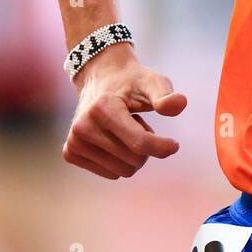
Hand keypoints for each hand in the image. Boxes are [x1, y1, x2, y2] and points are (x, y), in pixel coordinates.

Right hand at [64, 45, 184, 178]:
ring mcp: (74, 141)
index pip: (139, 143)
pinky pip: (110, 174)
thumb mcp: (152, 82)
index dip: (162, 147)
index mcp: (103, 108)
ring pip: (123, 171)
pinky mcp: (71, 153)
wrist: (100, 77)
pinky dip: (119, 160)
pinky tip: (113, 138)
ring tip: (125, 130)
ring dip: (133, 154)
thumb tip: (180, 104)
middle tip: (139, 124)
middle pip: (134, 160)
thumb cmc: (132, 82)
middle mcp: (83, 126)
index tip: (175, 145)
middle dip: (146, 148)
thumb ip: (165, 95)